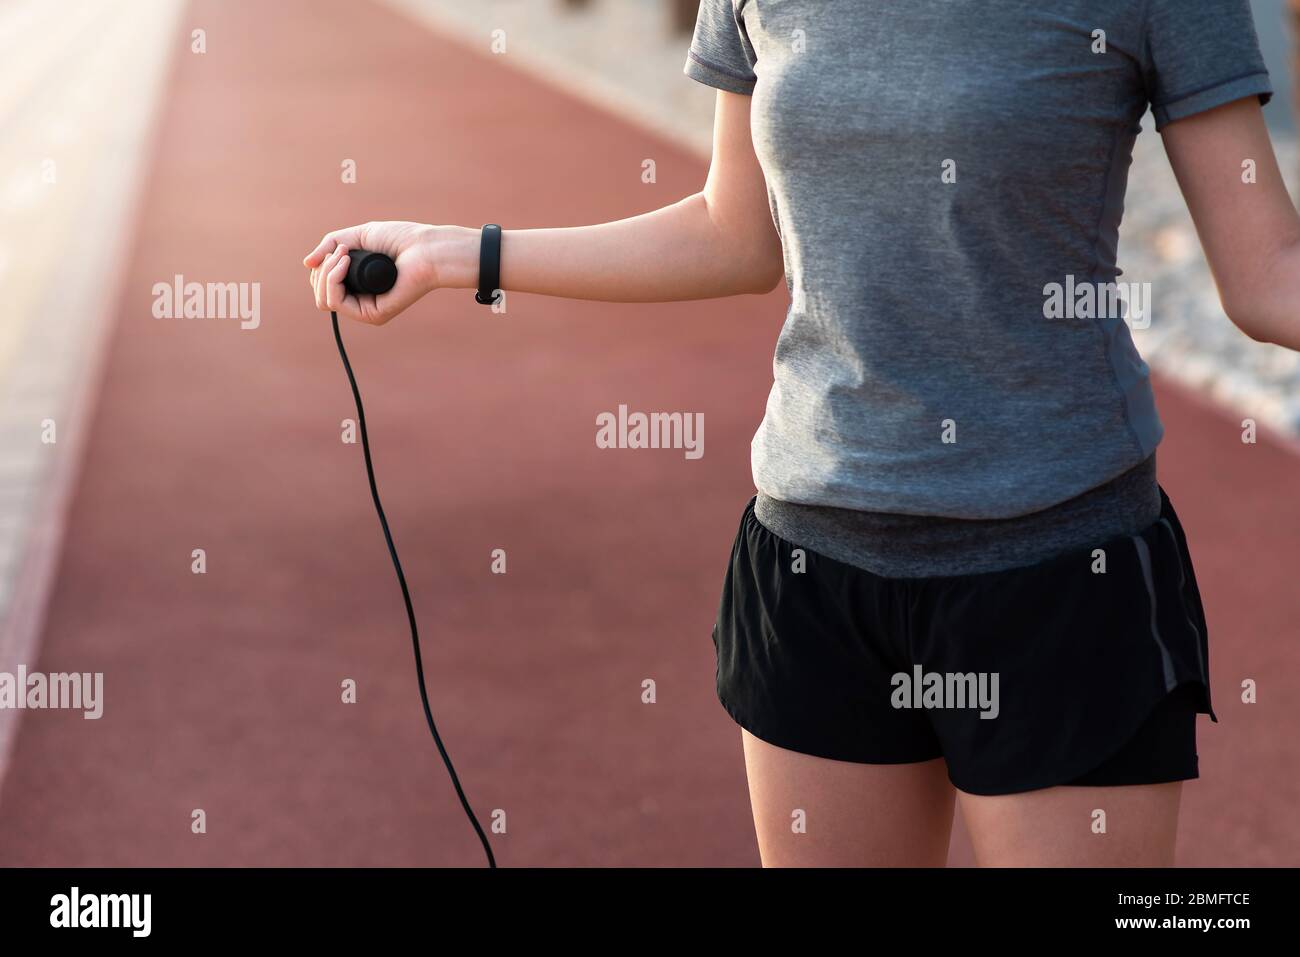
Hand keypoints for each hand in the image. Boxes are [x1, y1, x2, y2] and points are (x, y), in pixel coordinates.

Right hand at [303, 221, 461, 324]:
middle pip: (320, 296)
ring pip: (324, 300)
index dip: (321, 268)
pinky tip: (345, 263)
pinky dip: (333, 279)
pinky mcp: (373, 315)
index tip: (338, 248)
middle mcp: (362, 301)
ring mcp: (367, 310)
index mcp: (358, 286)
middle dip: (322, 270)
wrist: (425, 247)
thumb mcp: (355, 237)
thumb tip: (306, 263)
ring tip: (344, 255)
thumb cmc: (398, 239)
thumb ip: (330, 247)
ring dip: (326, 273)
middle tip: (341, 251)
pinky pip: (337, 302)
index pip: (322, 287)